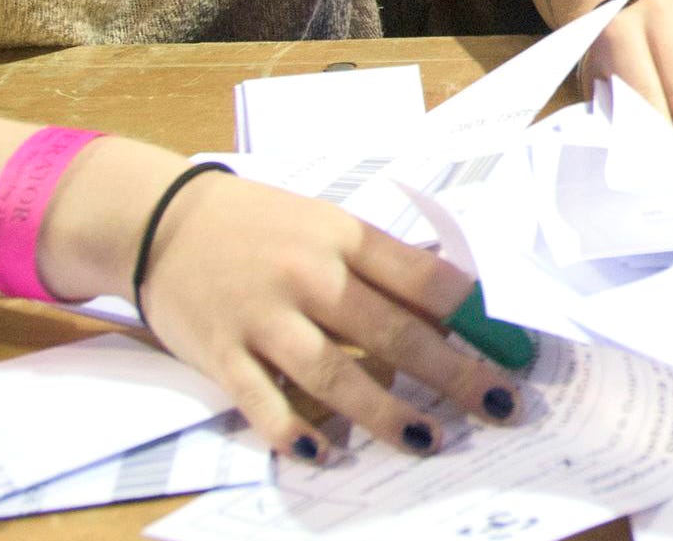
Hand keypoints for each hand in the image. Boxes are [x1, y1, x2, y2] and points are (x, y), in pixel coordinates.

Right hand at [137, 167, 516, 460]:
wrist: (160, 221)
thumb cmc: (259, 224)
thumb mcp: (324, 224)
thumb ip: (377, 265)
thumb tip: (448, 308)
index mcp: (343, 236)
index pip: (423, 278)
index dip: (474, 317)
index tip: (513, 349)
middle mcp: (309, 276)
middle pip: (393, 332)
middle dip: (453, 373)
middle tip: (498, 406)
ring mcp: (263, 316)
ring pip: (335, 373)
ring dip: (385, 413)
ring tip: (428, 440)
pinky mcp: (221, 352)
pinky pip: (262, 400)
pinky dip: (293, 430)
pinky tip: (324, 452)